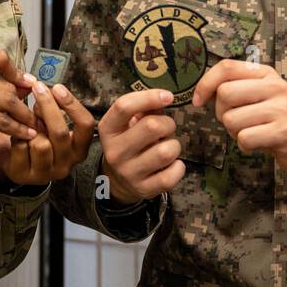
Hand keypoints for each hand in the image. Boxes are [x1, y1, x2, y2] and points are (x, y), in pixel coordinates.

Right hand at [0, 49, 36, 180]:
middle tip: (35, 115)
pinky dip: (18, 129)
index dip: (17, 71)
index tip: (29, 85)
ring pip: (7, 100)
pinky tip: (27, 135)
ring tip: (35, 125)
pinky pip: (2, 119)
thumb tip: (30, 83)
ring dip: (24, 115)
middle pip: (6, 84)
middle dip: (22, 102)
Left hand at [0, 79, 95, 185]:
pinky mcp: (24, 176)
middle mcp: (66, 165)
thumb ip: (51, 110)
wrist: (9, 157)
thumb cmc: (34, 136)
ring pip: (41, 144)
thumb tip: (44, 91)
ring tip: (25, 121)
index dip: (73, 104)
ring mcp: (45, 173)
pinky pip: (21, 148)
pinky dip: (16, 136)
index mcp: (78, 150)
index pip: (86, 125)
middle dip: (48, 106)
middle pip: (61, 132)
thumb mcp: (48, 123)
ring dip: (30, 128)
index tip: (58, 88)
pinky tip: (15, 134)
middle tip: (37, 88)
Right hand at [97, 88, 182, 204]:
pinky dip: (178, 167)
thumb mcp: (126, 123)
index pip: (124, 106)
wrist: (117, 180)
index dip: (150, 97)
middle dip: (168, 124)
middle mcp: (115, 152)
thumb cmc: (128, 142)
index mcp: (108, 129)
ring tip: (167, 147)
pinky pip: (171, 176)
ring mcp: (129, 173)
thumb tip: (164, 99)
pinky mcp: (144, 189)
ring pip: (166, 152)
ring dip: (174, 146)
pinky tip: (172, 164)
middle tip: (167, 129)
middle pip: (152, 126)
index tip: (168, 96)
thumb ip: (143, 108)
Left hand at [191, 60, 286, 182]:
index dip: (205, 84)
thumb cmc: (278, 120)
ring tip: (252, 132)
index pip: (226, 67)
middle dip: (221, 113)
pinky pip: (244, 138)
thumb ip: (236, 88)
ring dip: (234, 132)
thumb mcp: (260, 96)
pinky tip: (259, 143)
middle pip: (225, 93)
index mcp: (266, 73)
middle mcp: (275, 86)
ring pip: (231, 119)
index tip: (198, 101)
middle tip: (236, 122)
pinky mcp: (284, 131)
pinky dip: (245, 145)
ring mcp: (281, 108)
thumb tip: (201, 91)